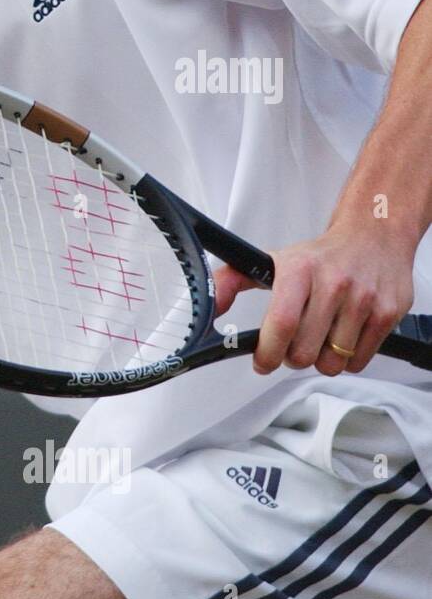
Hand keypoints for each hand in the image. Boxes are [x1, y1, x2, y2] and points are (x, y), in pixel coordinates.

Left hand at [214, 221, 414, 376]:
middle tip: (293, 344)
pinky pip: (359, 362)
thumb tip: (210, 306)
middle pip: (304, 352)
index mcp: (299, 270)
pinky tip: (343, 336)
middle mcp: (333, 283)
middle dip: (292, 357)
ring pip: (332, 362)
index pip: (282, 323)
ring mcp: (364, 299)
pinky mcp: (389, 313)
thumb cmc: (319, 256)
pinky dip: (347, 359)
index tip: (262, 361)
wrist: (374, 236)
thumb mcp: (270, 261)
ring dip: (320, 359)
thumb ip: (231, 282)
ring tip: (320, 336)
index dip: (268, 353)